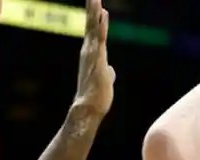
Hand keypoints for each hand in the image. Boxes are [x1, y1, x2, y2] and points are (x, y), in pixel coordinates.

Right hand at [72, 0, 113, 115]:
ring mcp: (92, 53)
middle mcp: (89, 50)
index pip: (93, 31)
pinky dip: (102, 24)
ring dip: (95, 12)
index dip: (95, 17)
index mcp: (91, 54)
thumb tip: (110, 71)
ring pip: (94, 28)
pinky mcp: (98, 58)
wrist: (89, 108)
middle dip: (92, 8)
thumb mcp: (105, 80)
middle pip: (91, 24)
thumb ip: (107, 72)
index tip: (96, 3)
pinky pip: (100, 37)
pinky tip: (104, 13)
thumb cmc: (97, 96)